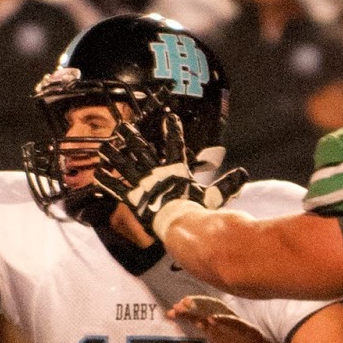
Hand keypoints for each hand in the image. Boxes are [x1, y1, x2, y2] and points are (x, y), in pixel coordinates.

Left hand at [93, 114, 246, 232]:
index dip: (172, 129)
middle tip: (124, 127)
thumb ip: (227, 185)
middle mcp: (156, 173)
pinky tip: (97, 175)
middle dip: (132, 137)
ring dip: (114, 155)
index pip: (175, 144)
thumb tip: (244, 175)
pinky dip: (107, 182)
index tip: (168, 117)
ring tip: (104, 147)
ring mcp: (143, 184)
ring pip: (125, 165)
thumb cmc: (197, 211)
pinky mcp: (132, 198)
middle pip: (142, 149)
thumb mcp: (214, 197)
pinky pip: (116, 188)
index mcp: (176, 169)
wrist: (181, 226)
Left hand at [169, 295, 286, 342]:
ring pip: (221, 313)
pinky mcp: (251, 332)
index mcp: (217, 333)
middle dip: (193, 307)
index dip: (185, 315)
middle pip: (207, 312)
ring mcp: (238, 327)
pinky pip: (238, 324)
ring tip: (192, 305)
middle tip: (178, 305)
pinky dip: (226, 320)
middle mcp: (226, 327)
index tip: (170, 313)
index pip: (198, 320)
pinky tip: (214, 319)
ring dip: (206, 308)